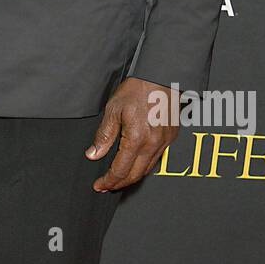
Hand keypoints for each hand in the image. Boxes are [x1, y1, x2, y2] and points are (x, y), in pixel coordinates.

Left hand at [86, 77, 179, 191]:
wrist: (162, 77)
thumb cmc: (137, 89)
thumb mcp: (114, 109)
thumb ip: (104, 135)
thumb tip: (93, 154)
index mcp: (136, 139)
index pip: (121, 170)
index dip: (109, 181)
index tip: (99, 185)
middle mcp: (153, 145)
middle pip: (135, 175)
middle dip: (119, 184)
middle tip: (107, 186)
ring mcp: (164, 142)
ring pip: (147, 170)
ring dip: (132, 177)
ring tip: (118, 178)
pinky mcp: (171, 138)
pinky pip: (156, 159)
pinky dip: (144, 166)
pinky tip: (135, 164)